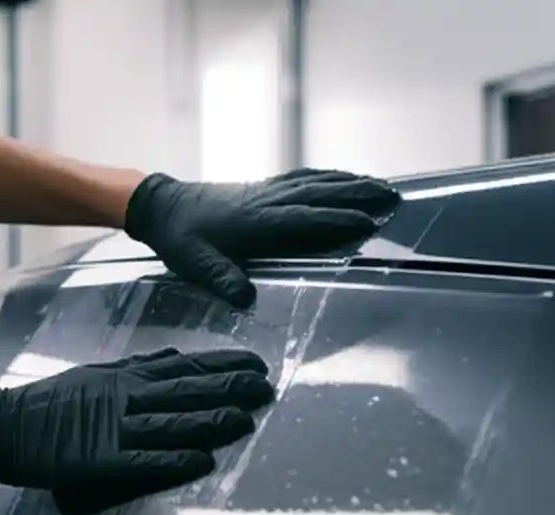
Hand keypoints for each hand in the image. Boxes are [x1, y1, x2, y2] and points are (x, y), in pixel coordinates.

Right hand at [0, 347, 273, 514]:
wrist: (5, 426)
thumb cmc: (51, 403)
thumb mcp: (97, 375)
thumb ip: (139, 369)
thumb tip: (177, 359)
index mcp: (125, 377)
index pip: (184, 368)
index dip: (223, 366)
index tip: (256, 363)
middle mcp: (125, 397)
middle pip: (186, 391)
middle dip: (228, 388)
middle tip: (264, 387)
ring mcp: (114, 428)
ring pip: (172, 423)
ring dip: (210, 422)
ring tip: (244, 421)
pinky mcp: (101, 460)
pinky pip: (144, 459)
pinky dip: (174, 459)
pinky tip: (200, 461)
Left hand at [124, 168, 400, 307]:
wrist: (161, 206)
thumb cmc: (180, 239)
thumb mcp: (194, 264)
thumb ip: (220, 279)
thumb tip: (244, 298)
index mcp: (256, 221)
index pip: (305, 218)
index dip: (337, 220)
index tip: (368, 223)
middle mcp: (267, 200)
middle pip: (320, 193)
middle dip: (358, 194)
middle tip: (393, 198)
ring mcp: (266, 190)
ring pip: (316, 181)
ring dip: (350, 182)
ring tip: (382, 186)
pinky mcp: (262, 187)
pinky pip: (303, 177)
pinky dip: (328, 176)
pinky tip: (343, 179)